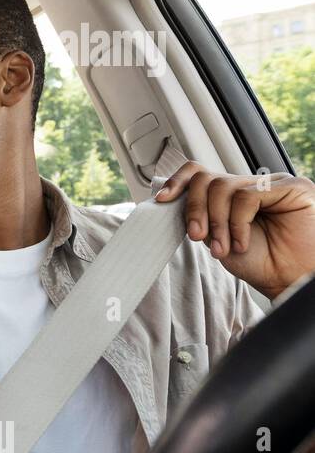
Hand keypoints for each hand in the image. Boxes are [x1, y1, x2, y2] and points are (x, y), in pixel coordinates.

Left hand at [155, 163, 314, 299]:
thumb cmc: (259, 262)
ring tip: (223, 247)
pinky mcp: (292, 187)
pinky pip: (246, 196)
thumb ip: (200, 215)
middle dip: (194, 209)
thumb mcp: (216, 237)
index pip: (200, 172)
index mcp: (232, 194)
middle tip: (198, 237)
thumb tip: (167, 199)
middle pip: (206, 178)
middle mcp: (251, 184)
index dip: (178, 182)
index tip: (161, 200)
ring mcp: (272, 183)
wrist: (288, 280)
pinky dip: (237, 223)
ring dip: (217, 222)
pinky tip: (242, 242)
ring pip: (223, 187)